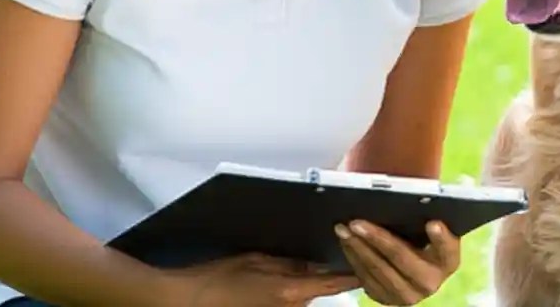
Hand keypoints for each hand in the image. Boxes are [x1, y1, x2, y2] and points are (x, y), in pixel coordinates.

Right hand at [161, 252, 360, 306]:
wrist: (191, 301)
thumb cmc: (220, 278)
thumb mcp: (257, 261)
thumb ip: (291, 264)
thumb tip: (315, 263)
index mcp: (291, 291)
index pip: (335, 283)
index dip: (354, 275)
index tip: (368, 268)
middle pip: (321, 294)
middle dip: (323, 278)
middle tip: (327, 257)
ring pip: (306, 302)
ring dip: (306, 289)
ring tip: (287, 274)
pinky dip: (293, 297)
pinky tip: (281, 287)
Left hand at [335, 220, 460, 304]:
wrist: (411, 266)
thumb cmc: (420, 235)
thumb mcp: (428, 227)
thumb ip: (424, 215)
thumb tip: (407, 197)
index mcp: (447, 261)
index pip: (447, 249)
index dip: (441, 238)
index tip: (433, 223)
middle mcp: (430, 283)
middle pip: (401, 257)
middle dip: (376, 238)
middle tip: (356, 222)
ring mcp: (408, 295)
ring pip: (378, 269)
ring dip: (358, 247)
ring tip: (344, 228)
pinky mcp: (386, 299)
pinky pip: (365, 278)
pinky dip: (353, 257)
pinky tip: (345, 241)